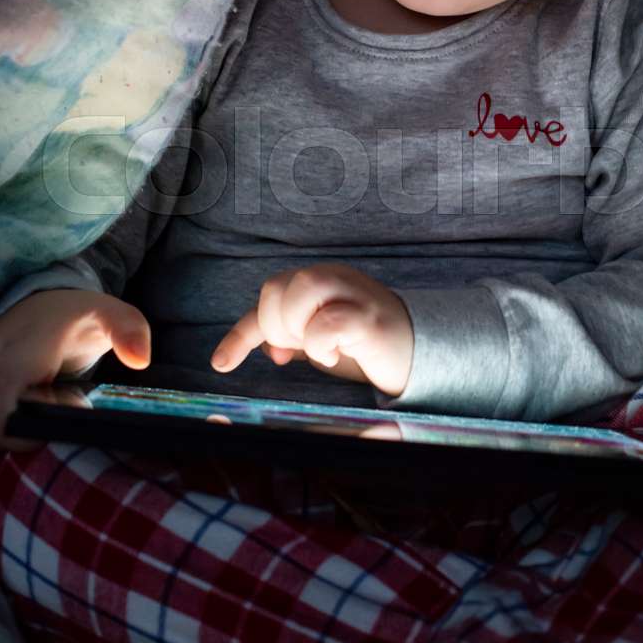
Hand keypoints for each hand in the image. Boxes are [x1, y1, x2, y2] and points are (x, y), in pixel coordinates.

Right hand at [0, 289, 150, 450]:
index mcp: (28, 339)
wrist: (47, 306)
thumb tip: (139, 359)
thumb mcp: (116, 317)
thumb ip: (132, 332)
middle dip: (12, 438)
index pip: (4, 386)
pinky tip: (1, 433)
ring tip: (23, 436)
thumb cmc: (82, 320)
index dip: (18, 419)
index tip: (45, 431)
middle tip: (41, 437)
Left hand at [211, 263, 413, 397]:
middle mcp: (335, 277)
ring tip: (320, 350)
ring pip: (301, 289)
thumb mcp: (321, 342)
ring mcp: (354, 293)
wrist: (420, 354)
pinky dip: (321, 345)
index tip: (222, 365)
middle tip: (300, 350)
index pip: (267, 296)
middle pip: (276, 287)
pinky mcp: (370, 317)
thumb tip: (267, 350)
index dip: (242, 333)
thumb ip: (294, 340)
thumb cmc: (367, 346)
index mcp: (319, 281)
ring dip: (298, 329)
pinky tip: (336, 355)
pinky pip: (327, 323)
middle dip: (276, 328)